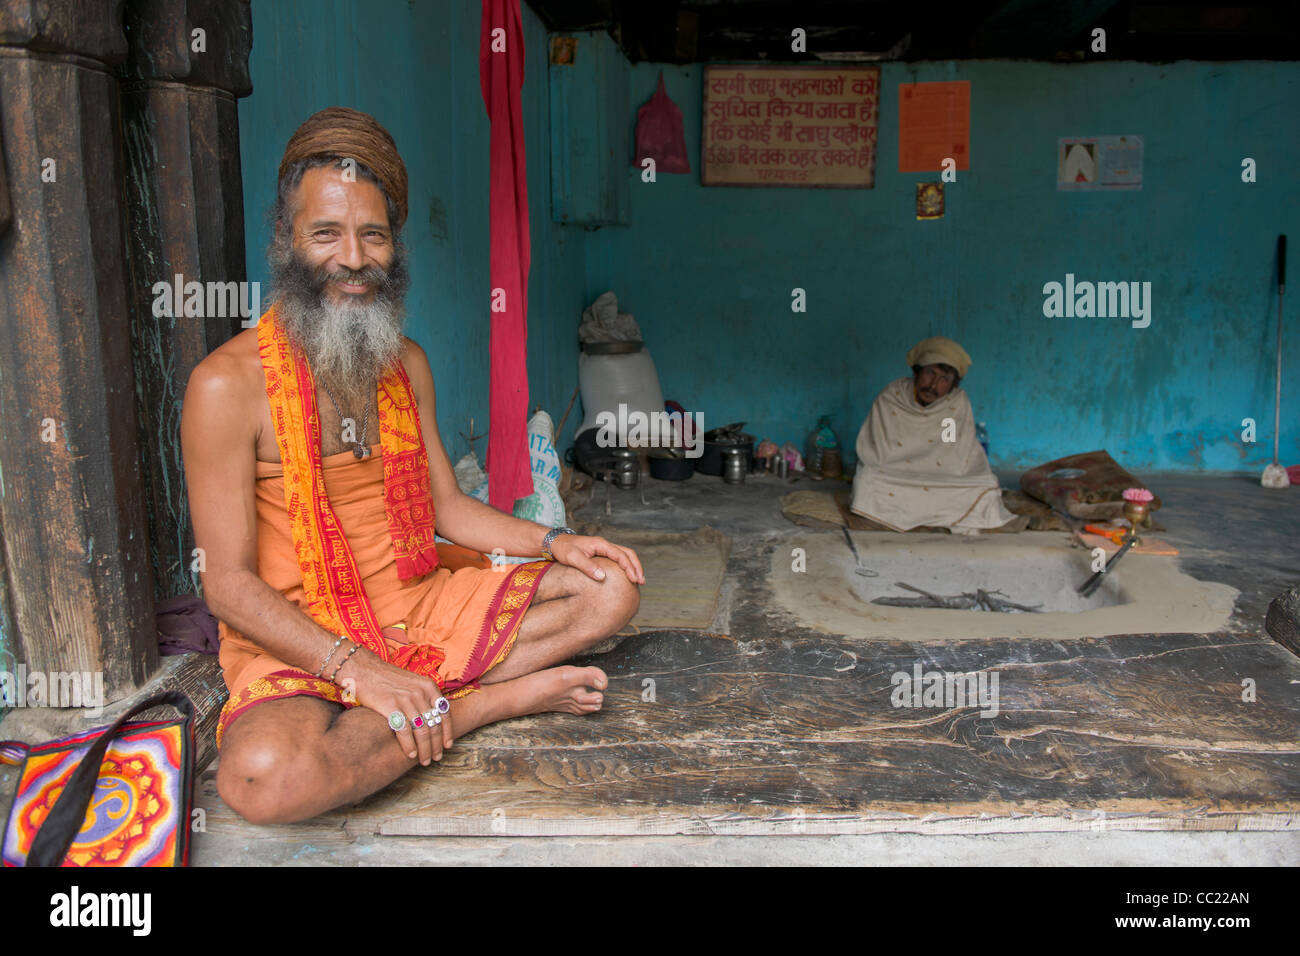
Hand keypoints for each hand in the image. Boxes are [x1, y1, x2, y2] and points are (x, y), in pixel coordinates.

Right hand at [337, 648, 454, 764]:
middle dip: (436, 745)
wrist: (365, 669)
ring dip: (424, 749)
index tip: (447, 745)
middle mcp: (420, 693)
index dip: (447, 732)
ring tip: (424, 760)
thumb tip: (433, 719)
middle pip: (434, 724)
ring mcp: (406, 700)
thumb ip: (424, 698)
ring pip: (422, 731)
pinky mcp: (390, 706)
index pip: (445, 713)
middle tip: (436, 758)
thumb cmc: (388, 679)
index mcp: (428, 686)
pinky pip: (405, 731)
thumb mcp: (413, 683)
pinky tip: (410, 754)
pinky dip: (409, 745)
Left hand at [549, 534, 644, 583]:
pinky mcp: (601, 554)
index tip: (634, 579)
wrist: (555, 543)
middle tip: (641, 581)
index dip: (629, 567)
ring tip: (638, 580)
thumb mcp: (573, 557)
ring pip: (624, 555)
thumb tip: (602, 576)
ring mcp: (603, 549)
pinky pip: (618, 558)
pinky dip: (625, 566)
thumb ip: (587, 566)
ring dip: (633, 566)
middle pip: (627, 553)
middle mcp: (605, 545)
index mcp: (601, 544)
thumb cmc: (563, 549)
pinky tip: (626, 577)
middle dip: (636, 566)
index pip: (620, 555)